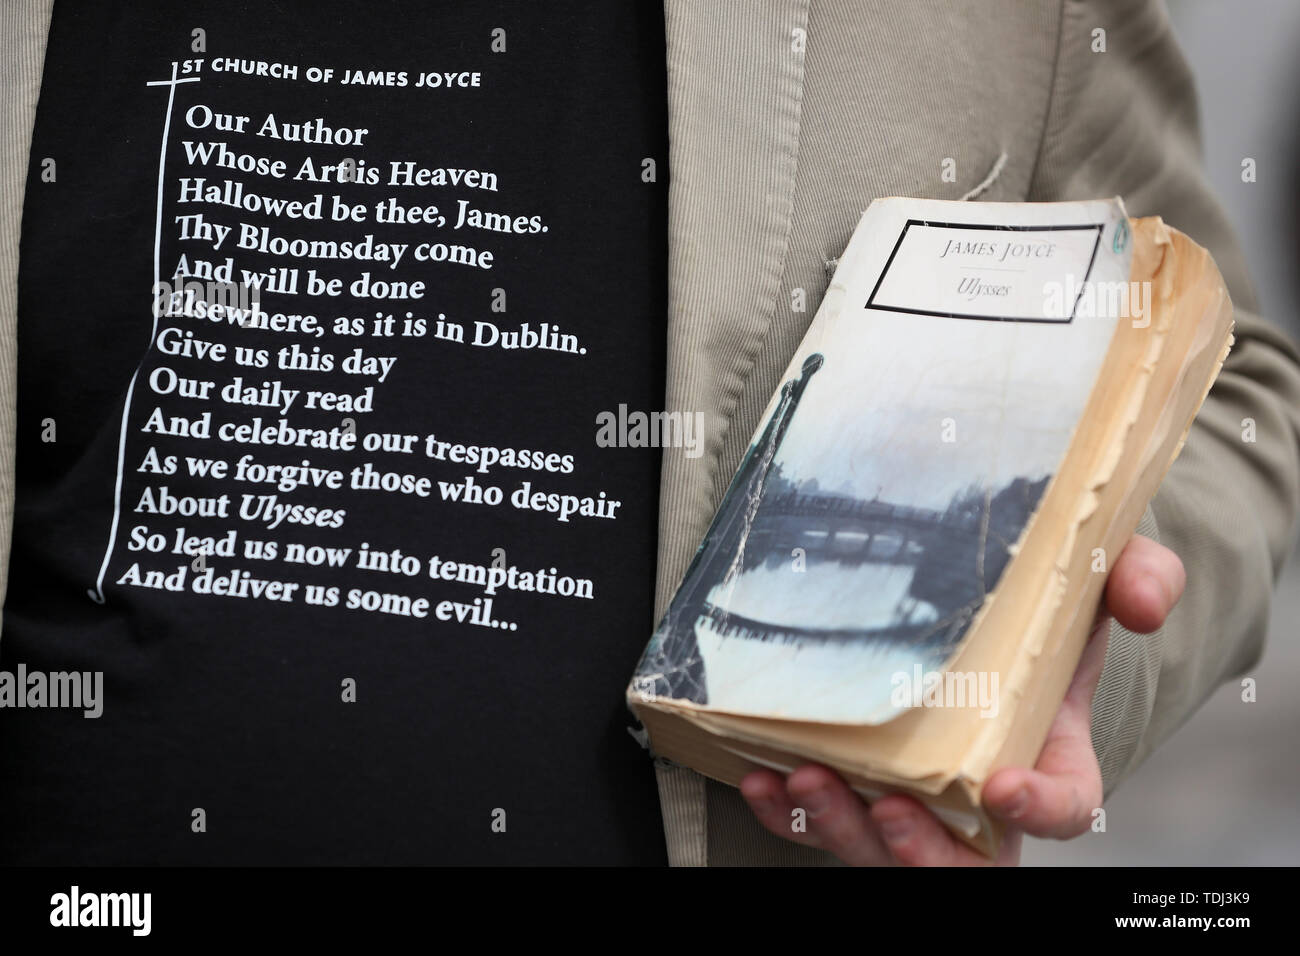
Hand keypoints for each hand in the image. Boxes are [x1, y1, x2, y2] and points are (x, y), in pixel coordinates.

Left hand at [739, 533, 1184, 864]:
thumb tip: (1145, 603)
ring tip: (803, 776)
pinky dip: (788, 812)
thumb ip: (1137, 578)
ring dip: (839, 827)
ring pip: (880, 848)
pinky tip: (757, 777)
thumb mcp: (1097, 579)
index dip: (1039, 810)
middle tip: (887, 805)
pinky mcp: (859, 781)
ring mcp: (916, 794)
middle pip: (957, 859)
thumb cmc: (1043, 602)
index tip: (1001, 786)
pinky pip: (823, 821)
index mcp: (1050, 754)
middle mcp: (979, 794)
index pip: (1064, 811)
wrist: (980, 601)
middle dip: (918, 848)